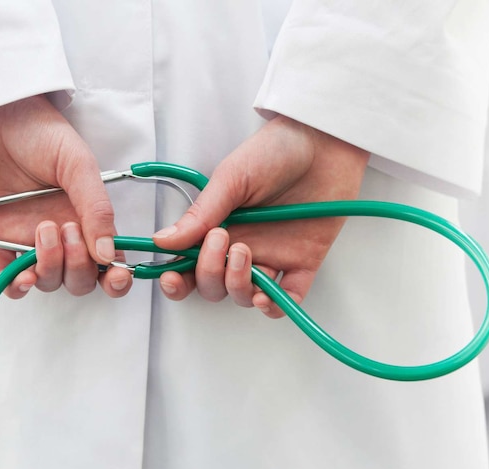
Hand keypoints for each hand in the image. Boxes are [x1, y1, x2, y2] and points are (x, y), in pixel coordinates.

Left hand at [0, 95, 131, 298]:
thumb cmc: (37, 131)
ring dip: (50, 267)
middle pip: (78, 279)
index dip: (114, 278)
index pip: (107, 261)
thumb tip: (108, 254)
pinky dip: (16, 286)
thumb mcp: (78, 164)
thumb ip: (97, 208)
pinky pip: (6, 280)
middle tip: (68, 230)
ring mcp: (27, 240)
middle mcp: (61, 235)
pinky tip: (22, 275)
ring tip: (43, 229)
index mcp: (86, 218)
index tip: (114, 275)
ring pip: (47, 281)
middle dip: (78, 267)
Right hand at [153, 115, 368, 316]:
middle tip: (220, 241)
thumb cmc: (276, 150)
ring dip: (237, 285)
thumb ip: (200, 213)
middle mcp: (242, 246)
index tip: (171, 277)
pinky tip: (266, 296)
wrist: (325, 141)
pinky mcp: (303, 262)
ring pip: (244, 296)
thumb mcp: (232, 178)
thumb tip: (163, 241)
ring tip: (245, 252)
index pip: (189, 264)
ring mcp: (272, 256)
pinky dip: (274, 307)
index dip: (177, 279)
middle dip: (209, 274)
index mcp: (218, 226)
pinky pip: (287, 301)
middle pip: (213, 286)